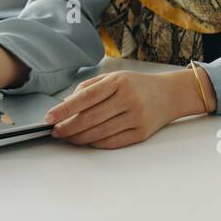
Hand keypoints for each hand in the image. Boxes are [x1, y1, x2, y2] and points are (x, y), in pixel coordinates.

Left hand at [43, 69, 208, 148]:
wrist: (170, 95)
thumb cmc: (137, 85)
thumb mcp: (115, 77)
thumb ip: (89, 88)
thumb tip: (65, 105)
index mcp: (119, 82)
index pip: (86, 98)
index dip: (64, 110)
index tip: (49, 118)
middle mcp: (129, 99)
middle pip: (89, 118)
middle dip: (67, 128)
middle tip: (55, 131)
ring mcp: (136, 118)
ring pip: (98, 133)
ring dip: (78, 138)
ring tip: (68, 137)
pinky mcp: (141, 133)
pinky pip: (111, 142)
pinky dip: (95, 143)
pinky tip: (86, 141)